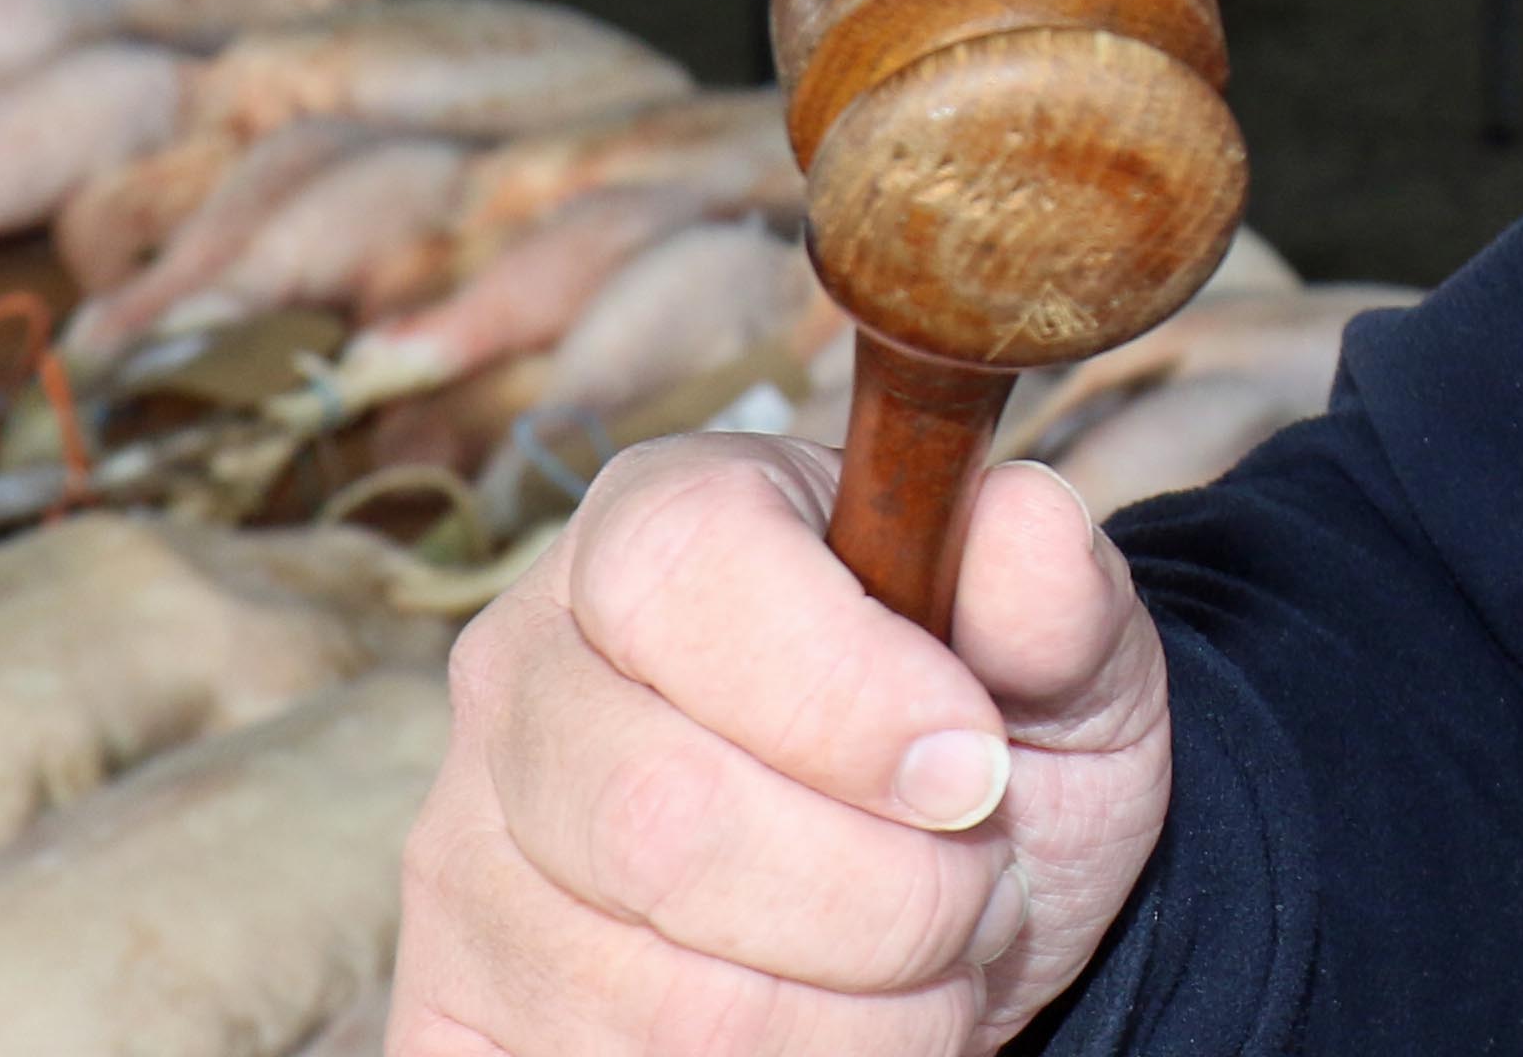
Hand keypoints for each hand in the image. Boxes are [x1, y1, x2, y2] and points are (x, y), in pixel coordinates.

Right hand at [397, 436, 1172, 1055]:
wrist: (949, 900)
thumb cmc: (985, 750)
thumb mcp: (1070, 659)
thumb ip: (1054, 590)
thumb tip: (1024, 518)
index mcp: (654, 525)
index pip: (684, 572)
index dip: (847, 692)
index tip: (977, 771)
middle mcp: (521, 678)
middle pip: (662, 819)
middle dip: (887, 894)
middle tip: (975, 886)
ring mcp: (465, 856)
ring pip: (663, 1003)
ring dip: (858, 1016)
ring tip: (920, 961)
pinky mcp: (452, 1015)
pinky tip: (831, 1033)